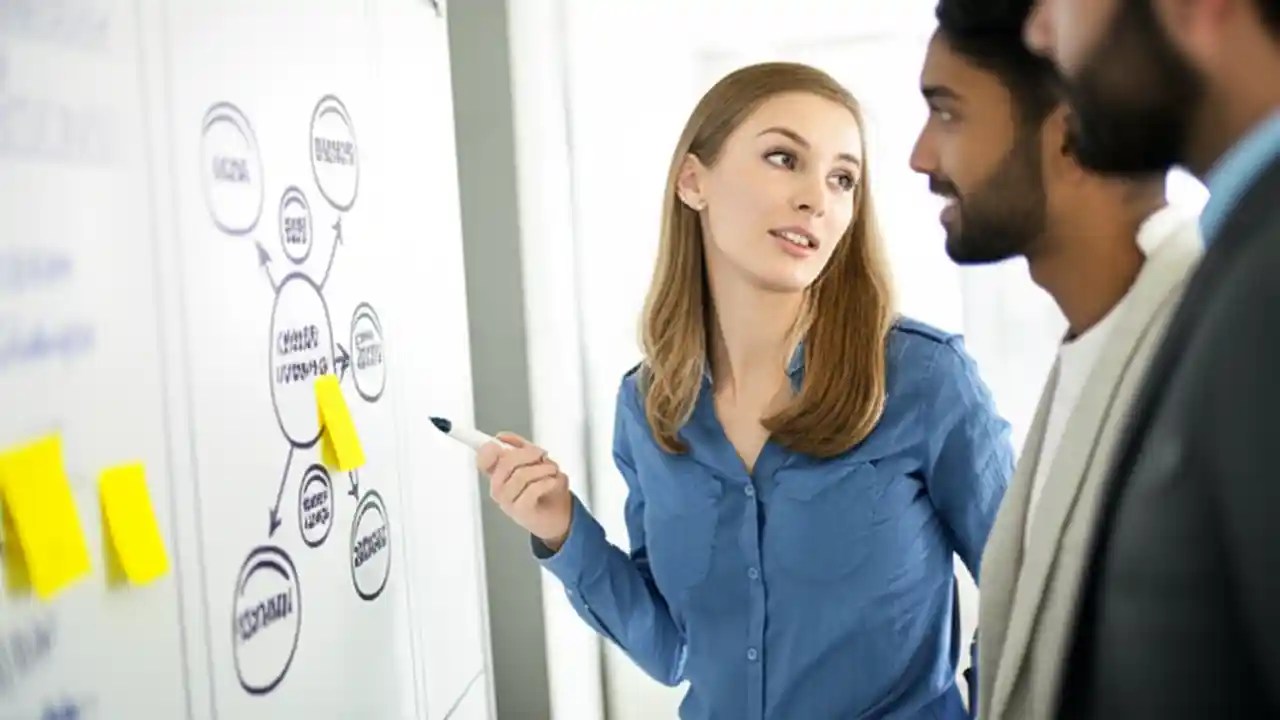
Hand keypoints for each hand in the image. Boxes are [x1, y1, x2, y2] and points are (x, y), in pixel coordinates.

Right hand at [476, 432, 572, 551]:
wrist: (562, 517)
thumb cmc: (548, 490)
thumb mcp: (536, 462)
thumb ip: (520, 447)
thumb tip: (501, 436)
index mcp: (499, 475)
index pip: (483, 461)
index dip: (485, 451)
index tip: (495, 443)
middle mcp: (499, 489)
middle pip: (505, 463)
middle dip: (528, 454)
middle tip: (542, 454)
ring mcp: (508, 502)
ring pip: (521, 475)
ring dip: (543, 469)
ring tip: (553, 471)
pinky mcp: (521, 512)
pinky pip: (532, 490)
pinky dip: (548, 482)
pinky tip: (553, 482)